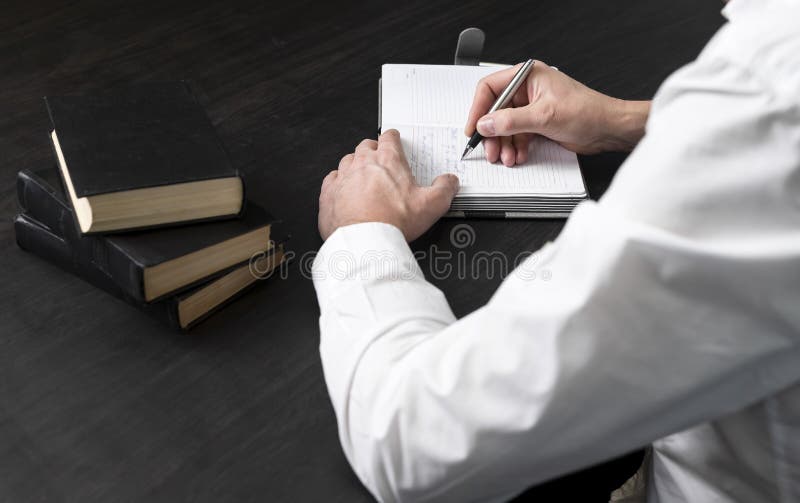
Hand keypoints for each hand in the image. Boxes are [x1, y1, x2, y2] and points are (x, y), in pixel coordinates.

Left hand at [318, 129, 459, 240]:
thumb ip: (445, 189)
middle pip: (366, 146)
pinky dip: (338, 182)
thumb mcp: (432, 205)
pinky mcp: (329, 193)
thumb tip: (450, 182)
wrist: (365, 240)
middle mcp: (363, 163)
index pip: (389, 138)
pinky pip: (331, 179)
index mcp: (388, 160)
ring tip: (363, 177)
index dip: (393, 138)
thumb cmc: (393, 221)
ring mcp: (344, 176)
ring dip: (355, 165)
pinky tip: (343, 189)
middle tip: (379, 159)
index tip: (393, 140)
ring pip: (347, 160)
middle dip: (373, 149)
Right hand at [465, 60, 650, 165]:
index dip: (478, 109)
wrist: (608, 129)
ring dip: (504, 144)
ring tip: (506, 157)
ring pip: (505, 126)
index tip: (474, 128)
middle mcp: (527, 89)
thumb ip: (511, 121)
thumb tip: (486, 124)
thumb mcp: (544, 116)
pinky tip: (518, 155)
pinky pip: (517, 135)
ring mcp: (531, 107)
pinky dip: (515, 147)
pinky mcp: (537, 123)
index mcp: (527, 75)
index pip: (490, 88)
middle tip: (490, 149)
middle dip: (492, 133)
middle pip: (495, 111)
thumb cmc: (587, 111)